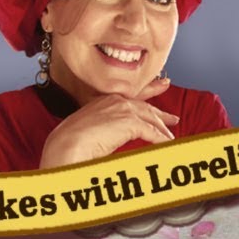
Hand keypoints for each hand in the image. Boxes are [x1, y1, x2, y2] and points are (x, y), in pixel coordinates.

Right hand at [39, 77, 179, 168]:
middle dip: (160, 114)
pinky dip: (160, 138)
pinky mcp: (129, 122)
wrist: (66, 144)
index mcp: (104, 100)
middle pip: (144, 107)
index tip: (158, 93)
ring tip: (170, 138)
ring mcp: (122, 109)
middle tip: (172, 119)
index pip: (131, 98)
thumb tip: (110, 136)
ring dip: (162, 130)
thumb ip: (104, 127)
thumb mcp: (90, 128)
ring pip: (150, 118)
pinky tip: (166, 144)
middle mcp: (114, 100)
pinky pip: (151, 131)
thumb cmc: (70, 141)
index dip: (147, 97)